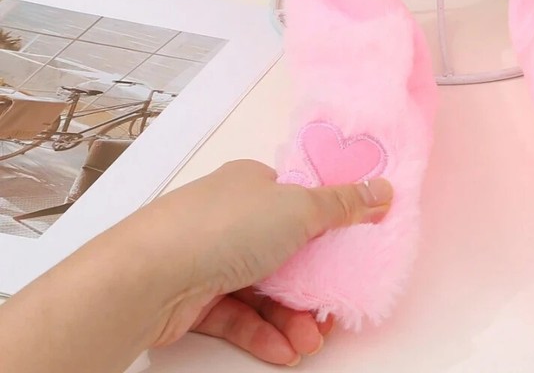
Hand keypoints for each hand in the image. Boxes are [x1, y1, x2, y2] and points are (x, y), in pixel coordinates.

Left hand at [138, 160, 392, 363]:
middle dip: (312, 286)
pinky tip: (284, 350)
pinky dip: (263, 333)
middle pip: (284, 252)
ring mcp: (210, 258)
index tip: (350, 253)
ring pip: (263, 290)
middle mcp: (230, 217)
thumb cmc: (224, 228)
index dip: (326, 227)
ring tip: (310, 342)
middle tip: (333, 314)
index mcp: (252, 184)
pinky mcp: (195, 298)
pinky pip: (238, 316)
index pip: (296, 201)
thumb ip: (344, 205)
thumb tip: (383, 190)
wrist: (149, 275)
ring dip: (290, 318)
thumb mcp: (299, 208)